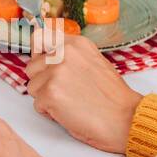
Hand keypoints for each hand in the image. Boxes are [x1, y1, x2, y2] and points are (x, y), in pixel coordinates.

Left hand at [26, 33, 141, 153]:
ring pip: (32, 86)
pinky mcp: (49, 93)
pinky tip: (69, 111)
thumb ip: (68, 57)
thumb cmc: (110, 97)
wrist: (125, 118)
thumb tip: (44, 55)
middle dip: (42, 81)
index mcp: (76, 44)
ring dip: (45, 97)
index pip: (39, 38)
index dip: (39, 55)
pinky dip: (49, 112)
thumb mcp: (92, 63)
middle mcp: (64, 53)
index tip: (43, 64)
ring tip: (70, 101)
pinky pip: (36, 104)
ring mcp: (55, 73)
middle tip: (66, 91)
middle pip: (31, 67)